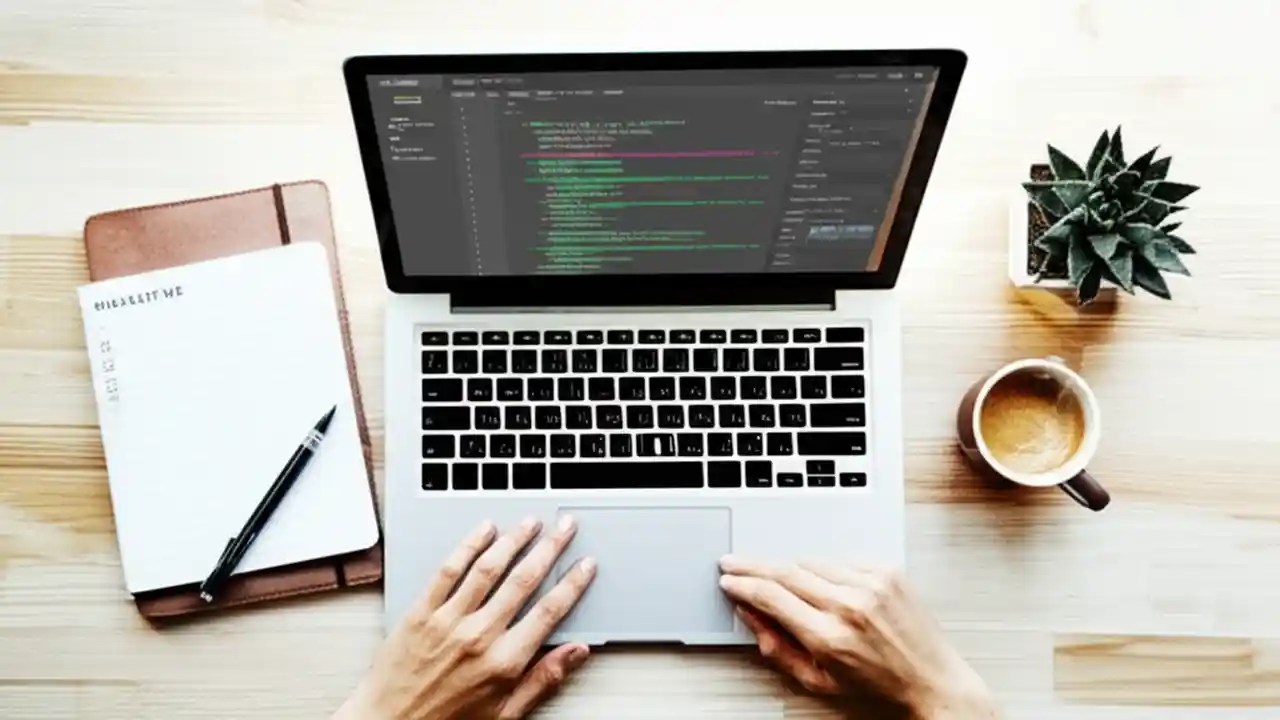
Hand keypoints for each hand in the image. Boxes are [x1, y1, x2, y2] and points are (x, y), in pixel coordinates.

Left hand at [336, 517, 595, 719]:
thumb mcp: (505, 714)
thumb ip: (543, 680)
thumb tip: (576, 653)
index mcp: (504, 662)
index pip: (549, 612)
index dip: (572, 584)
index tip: (585, 565)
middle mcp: (478, 636)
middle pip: (523, 580)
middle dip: (550, 548)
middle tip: (565, 527)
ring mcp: (447, 621)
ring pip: (488, 569)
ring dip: (513, 540)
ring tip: (530, 523)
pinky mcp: (420, 612)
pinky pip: (447, 571)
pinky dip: (467, 546)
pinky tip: (482, 531)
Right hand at [719, 557, 996, 718]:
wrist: (933, 682)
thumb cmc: (880, 689)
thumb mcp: (819, 681)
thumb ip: (777, 648)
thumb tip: (751, 616)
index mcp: (829, 637)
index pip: (771, 597)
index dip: (743, 585)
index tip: (729, 580)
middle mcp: (850, 606)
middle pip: (785, 571)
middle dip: (754, 566)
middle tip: (734, 562)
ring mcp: (872, 585)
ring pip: (811, 562)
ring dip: (790, 568)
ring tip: (779, 578)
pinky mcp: (888, 572)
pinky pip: (841, 561)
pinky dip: (827, 570)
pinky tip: (826, 585)